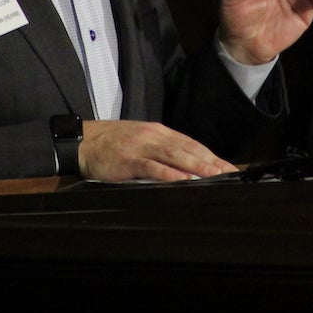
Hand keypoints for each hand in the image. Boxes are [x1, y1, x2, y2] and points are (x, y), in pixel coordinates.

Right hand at [78, 120, 238, 180]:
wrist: (83, 141)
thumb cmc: (112, 143)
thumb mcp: (140, 140)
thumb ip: (161, 150)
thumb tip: (185, 164)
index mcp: (158, 132)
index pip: (191, 144)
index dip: (210, 156)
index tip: (227, 167)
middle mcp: (153, 136)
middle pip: (187, 149)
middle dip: (210, 161)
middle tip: (228, 173)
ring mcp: (141, 147)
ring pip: (173, 156)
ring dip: (195, 166)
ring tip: (213, 175)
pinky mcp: (128, 160)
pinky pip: (152, 167)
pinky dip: (168, 174)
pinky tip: (182, 180)